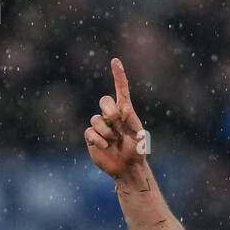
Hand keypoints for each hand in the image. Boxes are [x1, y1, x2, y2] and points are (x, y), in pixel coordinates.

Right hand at [84, 58, 147, 181]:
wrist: (127, 168)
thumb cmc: (136, 151)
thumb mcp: (139, 136)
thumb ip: (132, 121)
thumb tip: (123, 108)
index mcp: (125, 112)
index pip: (121, 90)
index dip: (118, 76)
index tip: (116, 61)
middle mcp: (111, 116)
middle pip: (104, 101)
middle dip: (110, 110)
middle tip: (117, 123)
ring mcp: (101, 126)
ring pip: (96, 119)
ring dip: (107, 131)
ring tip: (114, 142)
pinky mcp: (92, 137)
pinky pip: (90, 132)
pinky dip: (98, 140)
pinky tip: (105, 147)